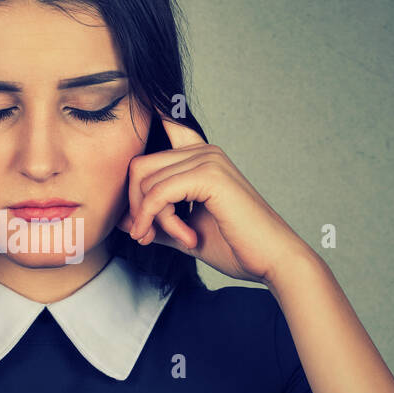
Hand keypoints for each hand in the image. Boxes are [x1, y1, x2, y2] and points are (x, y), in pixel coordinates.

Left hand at [117, 117, 310, 286]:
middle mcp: (204, 150)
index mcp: (200, 158)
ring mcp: (208, 159)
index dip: (144, 131)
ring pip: (146, 182)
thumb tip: (120, 220)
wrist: (273, 261)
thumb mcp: (183, 234)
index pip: (159, 131)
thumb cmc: (235, 247)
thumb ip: (154, 223)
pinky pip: (159, 194)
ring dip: (153, 219)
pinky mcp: (209, 175)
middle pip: (139, 167)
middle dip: (137, 207)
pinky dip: (159, 219)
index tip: (137, 146)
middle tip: (149, 236)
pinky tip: (184, 237)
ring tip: (180, 238)